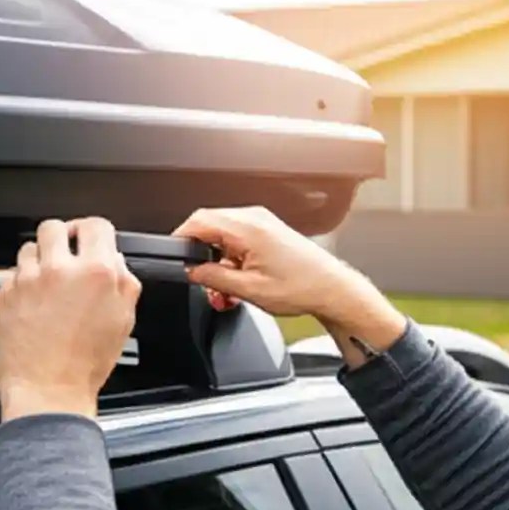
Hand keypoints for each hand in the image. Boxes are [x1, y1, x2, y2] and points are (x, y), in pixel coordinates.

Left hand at [0, 217, 142, 421]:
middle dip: (62, 238)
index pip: (95, 225)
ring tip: (48, 283)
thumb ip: (124, 282)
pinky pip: (13, 273)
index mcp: (96, 273)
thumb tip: (116, 261)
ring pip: (30, 247)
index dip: (94, 232)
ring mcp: (28, 280)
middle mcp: (60, 269)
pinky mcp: (5, 293)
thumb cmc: (84, 365)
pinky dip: (22, 281)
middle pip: (56, 227)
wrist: (47, 393)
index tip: (90, 240)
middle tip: (66, 256)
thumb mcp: (123, 321)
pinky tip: (33, 302)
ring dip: (39, 259)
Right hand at [173, 207, 404, 366]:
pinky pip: (237, 238)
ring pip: (222, 234)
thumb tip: (191, 271)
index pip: (198, 221)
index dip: (181, 239)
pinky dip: (230, 259)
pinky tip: (236, 281)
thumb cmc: (302, 288)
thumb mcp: (248, 290)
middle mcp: (254, 219)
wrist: (332, 290)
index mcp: (248, 228)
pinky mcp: (268, 231)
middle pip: (208, 226)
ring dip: (216, 261)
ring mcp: (262, 223)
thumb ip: (213, 278)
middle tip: (201, 281)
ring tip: (224, 290)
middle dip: (199, 255)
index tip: (176, 257)